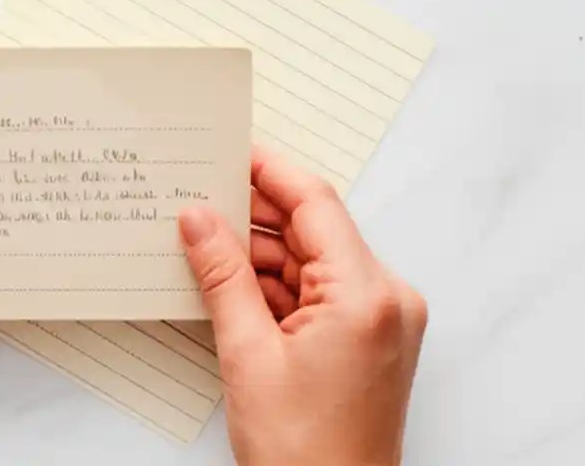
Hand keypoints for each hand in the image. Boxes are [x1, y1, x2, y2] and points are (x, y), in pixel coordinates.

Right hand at [180, 145, 426, 465]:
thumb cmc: (304, 455)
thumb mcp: (247, 356)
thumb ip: (221, 276)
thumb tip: (197, 219)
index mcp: (367, 296)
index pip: (315, 204)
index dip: (268, 171)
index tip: (230, 149)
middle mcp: (387, 299)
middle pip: (314, 231)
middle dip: (254, 215)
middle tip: (198, 195)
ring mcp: (380, 320)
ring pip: (311, 262)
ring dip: (259, 253)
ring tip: (201, 241)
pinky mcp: (367, 340)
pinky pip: (316, 292)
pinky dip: (274, 286)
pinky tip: (228, 280)